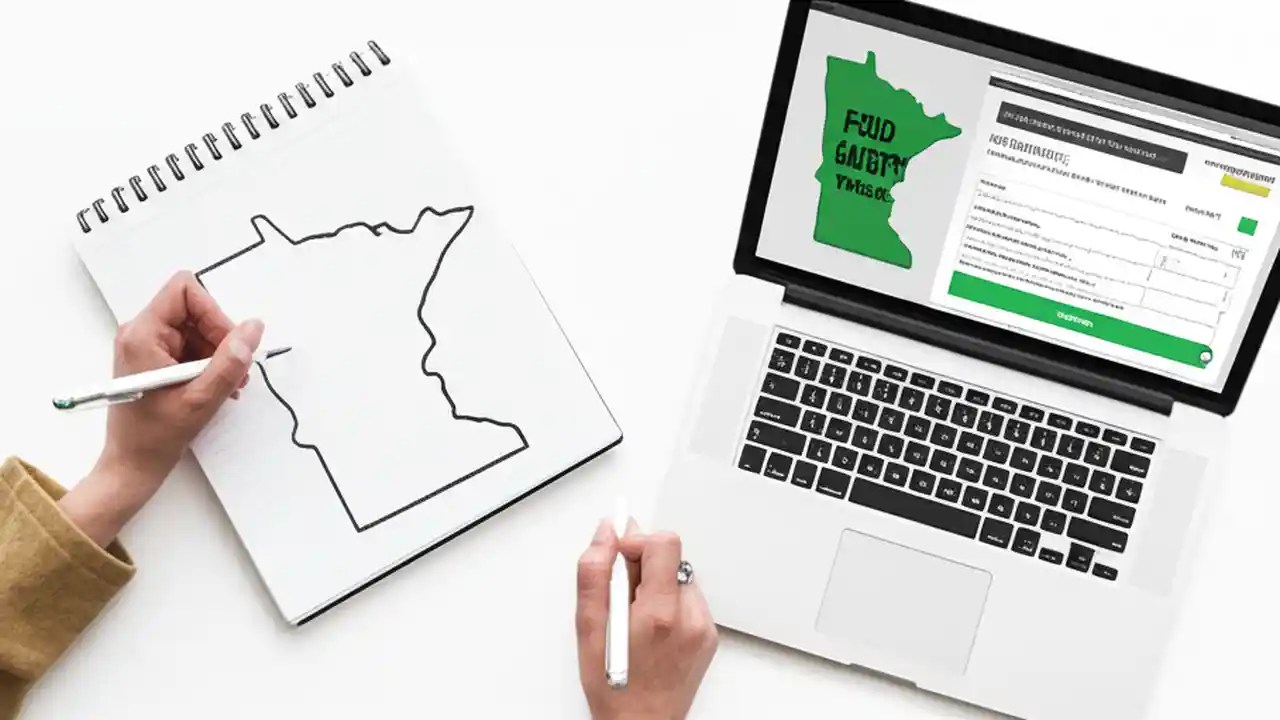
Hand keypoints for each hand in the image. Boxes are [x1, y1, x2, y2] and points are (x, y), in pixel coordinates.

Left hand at [58, 271, 263, 545]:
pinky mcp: (154, 357)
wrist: (132, 465)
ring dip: (218, 353)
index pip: (185, 290)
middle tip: (235, 370)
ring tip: (228, 384)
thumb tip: (254, 328)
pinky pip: (191, 344)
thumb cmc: (155, 437)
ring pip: (197, 327)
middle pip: (194, 309)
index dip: (214, 312)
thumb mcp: (200, 399)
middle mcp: (140, 332)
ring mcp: (146, 344)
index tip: (229, 345)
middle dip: (221, 336)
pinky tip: (216, 386)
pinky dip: (209, 362)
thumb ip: (230, 362)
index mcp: (142, 334)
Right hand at [577, 521, 717, 719]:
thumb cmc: (614, 688)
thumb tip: (606, 535)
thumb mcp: (588, 630)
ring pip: (680, 578)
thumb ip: (595, 575)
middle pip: (673, 558)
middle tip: (621, 595)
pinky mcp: (709, 636)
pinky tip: (653, 630)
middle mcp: (689, 618)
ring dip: (656, 586)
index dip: (636, 540)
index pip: (663, 544)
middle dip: (643, 565)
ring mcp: (704, 628)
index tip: (618, 551)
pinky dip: (669, 604)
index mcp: (659, 615)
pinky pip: (689, 600)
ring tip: (635, 618)